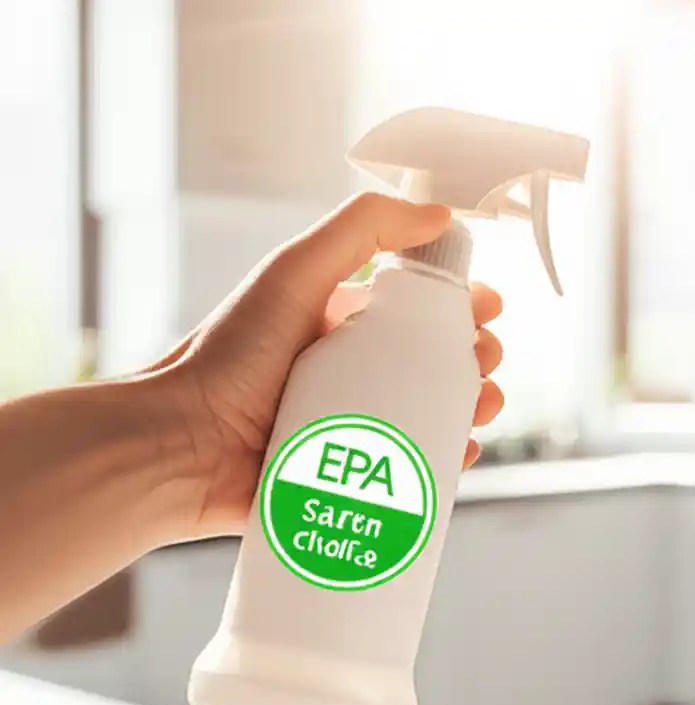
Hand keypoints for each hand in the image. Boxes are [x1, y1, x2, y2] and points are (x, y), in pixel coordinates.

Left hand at [149, 193, 503, 540]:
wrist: (180, 447)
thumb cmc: (229, 355)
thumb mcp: (296, 271)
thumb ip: (363, 228)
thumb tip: (440, 213)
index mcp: (338, 321)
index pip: (415, 307)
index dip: (459, 304)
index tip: (489, 308)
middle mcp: (348, 372)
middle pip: (434, 362)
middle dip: (474, 357)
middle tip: (488, 361)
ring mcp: (351, 425)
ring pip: (431, 414)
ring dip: (471, 407)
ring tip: (484, 407)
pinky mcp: (349, 476)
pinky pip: (411, 467)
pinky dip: (445, 459)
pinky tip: (462, 452)